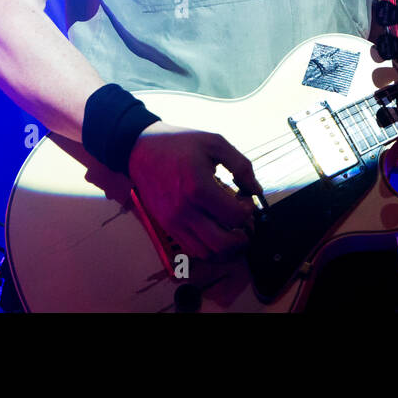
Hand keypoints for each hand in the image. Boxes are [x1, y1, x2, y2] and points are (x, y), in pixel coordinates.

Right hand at [127, 122, 263, 259]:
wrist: (141, 149)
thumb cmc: (181, 143)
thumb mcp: (215, 143)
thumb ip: (241, 166)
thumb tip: (256, 190)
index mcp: (198, 188)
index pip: (234, 216)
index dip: (248, 210)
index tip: (246, 199)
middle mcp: (185, 210)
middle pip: (223, 243)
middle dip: (243, 238)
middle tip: (246, 224)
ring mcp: (173, 222)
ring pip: (207, 253)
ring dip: (226, 248)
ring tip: (233, 231)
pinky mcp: (167, 226)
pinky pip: (192, 250)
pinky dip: (209, 248)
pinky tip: (216, 233)